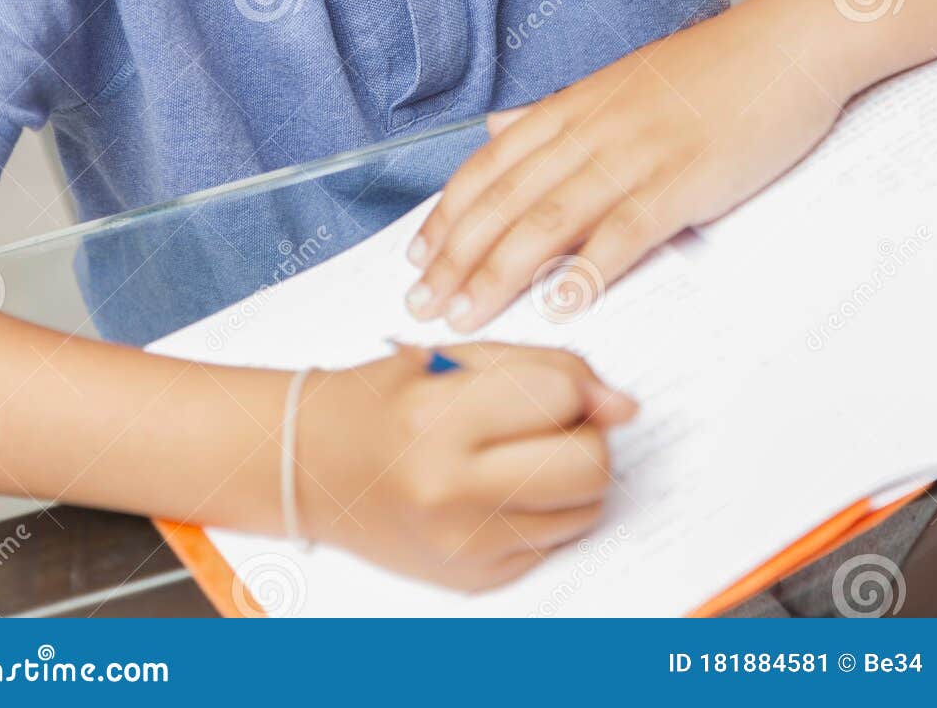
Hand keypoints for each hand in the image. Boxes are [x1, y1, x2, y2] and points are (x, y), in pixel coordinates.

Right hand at [297, 343, 635, 591]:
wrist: (313, 466)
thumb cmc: (384, 398)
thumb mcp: (457, 357)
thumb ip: (545, 368)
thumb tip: (622, 405)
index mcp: (438, 418)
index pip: (563, 396)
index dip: (572, 384)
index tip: (553, 384)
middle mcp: (451, 491)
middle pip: (590, 464)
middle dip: (588, 435)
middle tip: (551, 421)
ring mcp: (466, 545)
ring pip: (586, 508)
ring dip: (573, 475)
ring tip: (521, 452)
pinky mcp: (478, 580)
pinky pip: (556, 541)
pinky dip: (547, 510)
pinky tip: (501, 487)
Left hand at [404, 8, 844, 332]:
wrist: (783, 46)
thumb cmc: (708, 71)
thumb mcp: (616, 82)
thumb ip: (557, 113)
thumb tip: (500, 127)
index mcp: (572, 107)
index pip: (489, 166)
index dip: (447, 215)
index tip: (416, 258)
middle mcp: (589, 130)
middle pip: (504, 200)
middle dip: (456, 258)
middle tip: (422, 306)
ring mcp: (632, 155)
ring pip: (547, 219)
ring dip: (499, 274)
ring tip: (467, 317)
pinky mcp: (680, 181)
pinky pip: (623, 231)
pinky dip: (587, 270)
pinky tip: (560, 305)